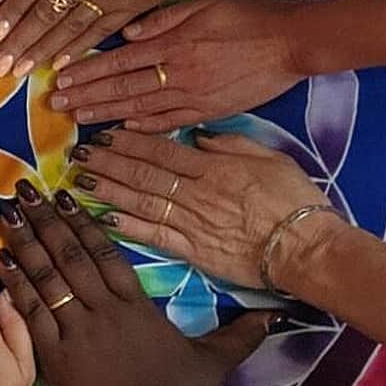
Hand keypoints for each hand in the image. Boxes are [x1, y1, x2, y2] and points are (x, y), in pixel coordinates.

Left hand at [0, 182, 271, 385]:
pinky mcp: (56, 354)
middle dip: (45, 218)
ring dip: (25, 241)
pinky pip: (31, 311)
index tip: (63, 194)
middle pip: (70, 253)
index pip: (105, 251)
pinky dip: (15, 284)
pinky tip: (1, 259)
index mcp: (137, 304)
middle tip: (21, 188)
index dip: (82, 220)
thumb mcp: (215, 360)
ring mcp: (78, 329)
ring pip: (47, 275)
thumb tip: (275, 313)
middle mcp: (104, 308)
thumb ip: (239, 332)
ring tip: (5, 212)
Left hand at [51, 0, 303, 130]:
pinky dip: (143, 127)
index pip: (119, 61)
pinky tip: (121, 130)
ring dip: (105, 113)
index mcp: (175, 44)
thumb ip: (164, 18)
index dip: (86, 71)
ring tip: (77, 118)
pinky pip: (170, 121)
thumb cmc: (251, 16)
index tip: (61, 79)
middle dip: (85, 96)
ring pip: (139, 107)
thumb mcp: (206, 3)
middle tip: (55, 105)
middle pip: (122, 87)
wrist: (295, 42)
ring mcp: (194, 96)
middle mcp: (178, 73)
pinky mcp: (210, 111)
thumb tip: (126, 34)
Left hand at [70, 129, 340, 287]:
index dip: (128, 141)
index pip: (161, 151)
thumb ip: (231, 144)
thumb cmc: (295, 201)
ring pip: (140, 201)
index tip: (104, 133)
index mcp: (214, 167)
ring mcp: (191, 223)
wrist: (307, 248)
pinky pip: (152, 235)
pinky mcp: (192, 251)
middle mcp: (196, 192)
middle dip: (108, 161)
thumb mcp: (271, 157)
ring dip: (108, 189)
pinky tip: (102, 217)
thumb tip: (197, 136)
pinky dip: (126, 227)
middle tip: (79, 152)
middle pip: (142, 173)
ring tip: (81, 179)